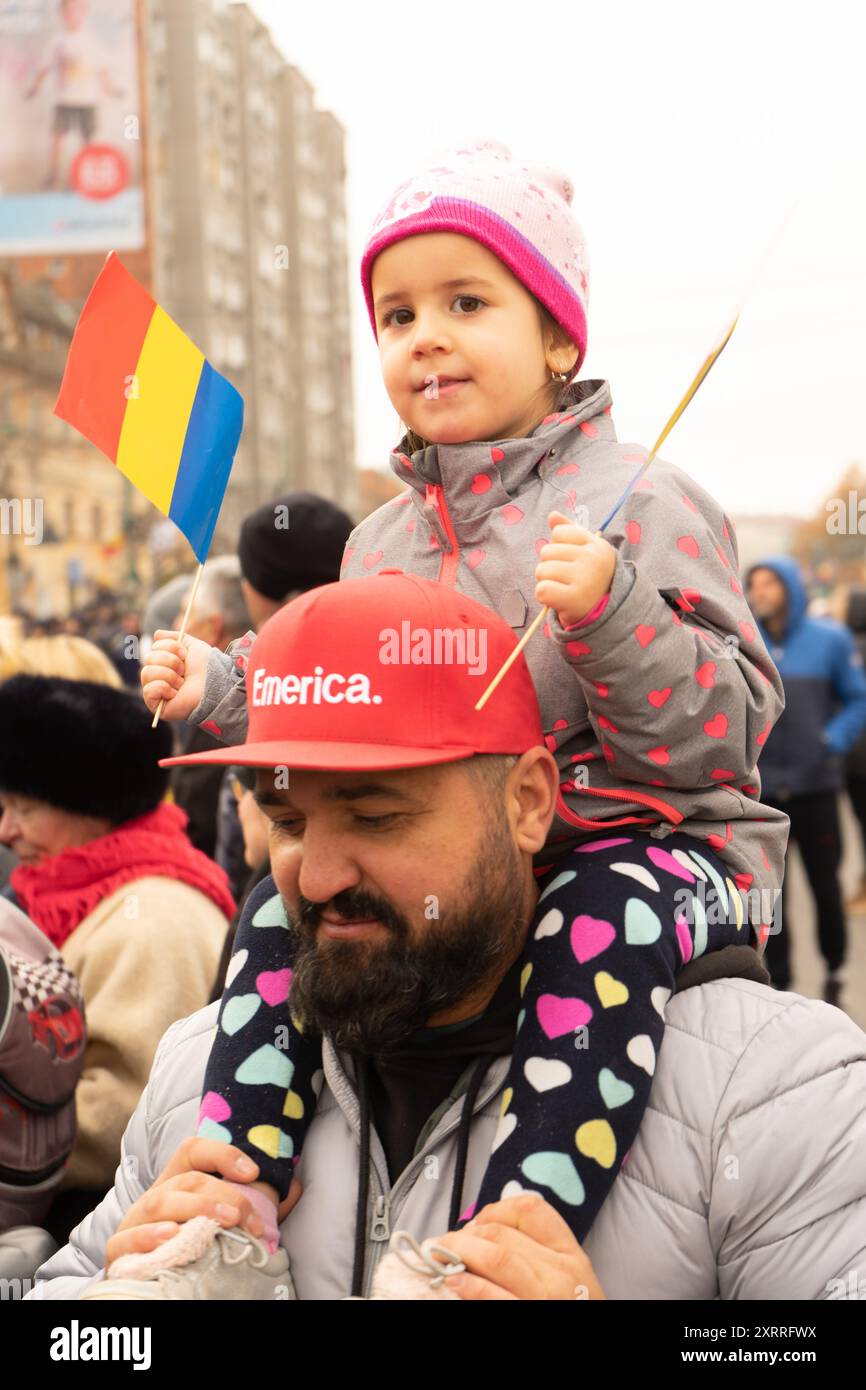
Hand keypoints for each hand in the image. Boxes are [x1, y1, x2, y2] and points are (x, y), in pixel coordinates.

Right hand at [105, 1138, 301, 1266]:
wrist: (147, 1281)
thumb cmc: (190, 1246)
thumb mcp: (221, 1223)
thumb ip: (256, 1206)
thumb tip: (293, 1187)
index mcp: (178, 1183)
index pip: (192, 1150)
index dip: (222, 1153)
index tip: (253, 1172)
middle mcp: (155, 1196)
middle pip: (184, 1180)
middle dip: (220, 1194)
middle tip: (246, 1215)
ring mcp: (135, 1222)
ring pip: (158, 1202)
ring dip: (193, 1209)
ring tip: (221, 1222)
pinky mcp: (119, 1252)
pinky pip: (125, 1240)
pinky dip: (148, 1236)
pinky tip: (172, 1236)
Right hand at [139, 629, 211, 719]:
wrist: (215, 686)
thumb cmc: (207, 668)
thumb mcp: (193, 646)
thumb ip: (175, 638)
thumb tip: (157, 634)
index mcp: (165, 662)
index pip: (153, 648)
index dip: (170, 648)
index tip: (185, 654)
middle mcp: (158, 675)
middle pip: (148, 658)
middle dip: (170, 661)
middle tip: (184, 670)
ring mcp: (155, 691)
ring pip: (146, 672)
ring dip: (168, 675)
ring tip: (182, 683)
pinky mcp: (155, 705)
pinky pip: (148, 690)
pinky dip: (163, 688)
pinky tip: (175, 694)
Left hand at [430, 1192, 605, 1300]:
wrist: (589, 1354)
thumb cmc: (568, 1309)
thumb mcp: (566, 1278)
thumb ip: (537, 1254)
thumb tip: (481, 1234)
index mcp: (571, 1255)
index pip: (530, 1210)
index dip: (494, 1210)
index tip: (477, 1223)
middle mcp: (561, 1273)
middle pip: (502, 1234)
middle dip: (466, 1234)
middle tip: (447, 1244)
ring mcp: (544, 1298)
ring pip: (496, 1256)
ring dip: (460, 1252)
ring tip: (440, 1257)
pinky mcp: (525, 1316)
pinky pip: (492, 1296)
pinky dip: (467, 1286)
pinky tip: (452, 1283)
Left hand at [535, 510, 616, 628]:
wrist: (605, 613)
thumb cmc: (590, 578)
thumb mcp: (585, 551)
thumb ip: (569, 531)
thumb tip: (552, 515)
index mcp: (596, 544)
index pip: (558, 533)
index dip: (558, 548)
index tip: (571, 561)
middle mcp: (593, 559)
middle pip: (546, 552)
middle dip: (549, 566)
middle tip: (565, 579)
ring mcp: (584, 579)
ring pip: (542, 571)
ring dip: (545, 581)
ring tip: (562, 588)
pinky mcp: (574, 599)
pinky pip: (542, 590)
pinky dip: (544, 596)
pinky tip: (557, 600)